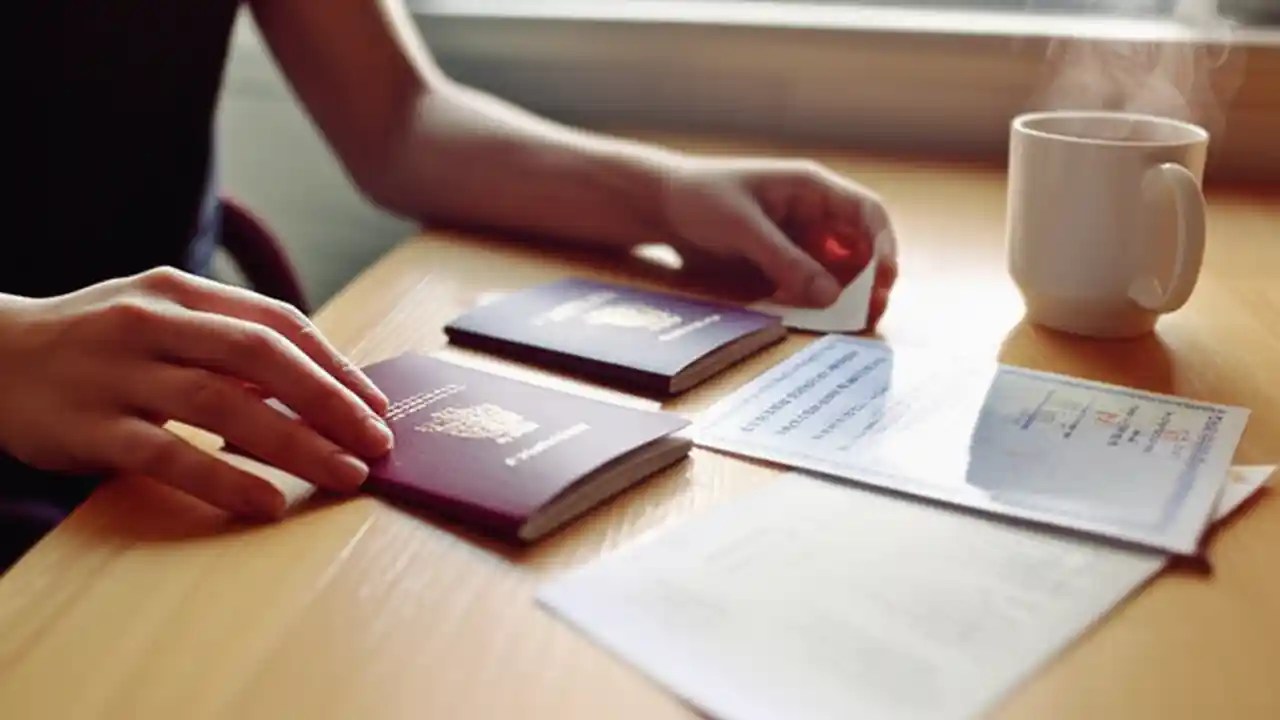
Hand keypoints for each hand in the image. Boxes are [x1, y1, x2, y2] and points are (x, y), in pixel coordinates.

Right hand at [0, 268, 392, 518]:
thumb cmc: (97, 341)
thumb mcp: (161, 320)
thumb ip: (229, 344)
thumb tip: (314, 387)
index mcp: (181, 292)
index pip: (278, 323)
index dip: (335, 366)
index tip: (377, 406)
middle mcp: (152, 323)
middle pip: (262, 358)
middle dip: (330, 402)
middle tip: (377, 443)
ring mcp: (118, 373)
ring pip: (223, 405)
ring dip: (294, 442)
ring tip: (343, 474)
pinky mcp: (88, 426)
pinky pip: (167, 455)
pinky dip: (222, 479)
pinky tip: (267, 502)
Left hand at [661, 157, 898, 326]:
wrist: (661, 206)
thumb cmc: (701, 198)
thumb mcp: (744, 228)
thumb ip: (786, 260)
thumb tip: (830, 295)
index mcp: (812, 189)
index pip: (866, 212)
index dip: (884, 244)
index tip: (885, 277)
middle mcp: (813, 215)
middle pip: (860, 249)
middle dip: (870, 280)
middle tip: (869, 313)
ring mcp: (800, 241)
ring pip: (838, 272)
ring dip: (845, 297)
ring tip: (846, 323)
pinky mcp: (782, 264)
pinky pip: (809, 287)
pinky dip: (815, 304)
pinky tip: (813, 319)